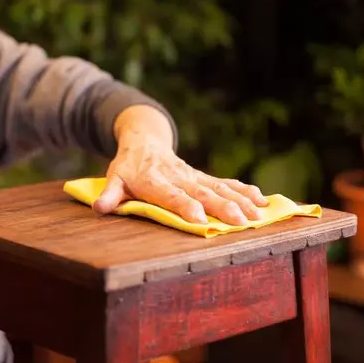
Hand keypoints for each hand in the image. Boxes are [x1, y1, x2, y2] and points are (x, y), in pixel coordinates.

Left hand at [93, 133, 268, 224]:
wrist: (144, 140)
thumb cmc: (127, 167)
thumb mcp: (114, 178)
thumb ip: (110, 194)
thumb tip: (100, 208)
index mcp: (154, 180)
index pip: (170, 195)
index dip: (185, 206)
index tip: (200, 220)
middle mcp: (177, 177)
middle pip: (201, 192)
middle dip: (222, 207)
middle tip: (240, 221)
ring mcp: (193, 176)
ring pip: (219, 187)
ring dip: (240, 201)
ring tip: (258, 215)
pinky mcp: (203, 176)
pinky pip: (226, 183)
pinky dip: (244, 191)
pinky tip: (263, 200)